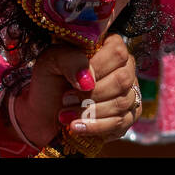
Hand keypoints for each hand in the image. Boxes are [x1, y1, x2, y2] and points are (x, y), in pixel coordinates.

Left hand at [12, 35, 141, 146]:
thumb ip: (70, 61)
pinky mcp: (127, 117)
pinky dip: (96, 126)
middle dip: (91, 94)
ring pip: (122, 103)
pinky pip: (120, 122)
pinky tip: (76, 127)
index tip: (73, 80)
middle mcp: (124, 69)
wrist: (45, 109)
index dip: (98, 66)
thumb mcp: (51, 61)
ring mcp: (129, 93)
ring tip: (65, 114)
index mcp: (106, 47)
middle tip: (65, 99)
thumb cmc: (50, 79)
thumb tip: (89, 80)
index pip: (117, 51)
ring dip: (90, 111)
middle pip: (122, 80)